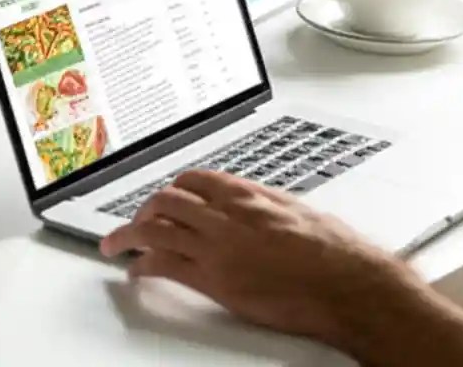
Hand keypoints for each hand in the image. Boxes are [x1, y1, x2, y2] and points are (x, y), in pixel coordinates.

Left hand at [100, 170, 408, 350]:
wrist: (348, 282)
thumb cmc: (335, 252)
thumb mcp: (296, 212)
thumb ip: (265, 208)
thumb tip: (253, 210)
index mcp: (248, 195)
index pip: (194, 180)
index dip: (172, 189)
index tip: (164, 199)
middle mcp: (227, 214)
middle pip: (167, 199)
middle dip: (145, 210)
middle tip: (135, 222)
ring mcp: (217, 245)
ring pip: (154, 228)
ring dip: (127, 235)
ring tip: (114, 245)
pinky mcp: (214, 278)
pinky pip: (163, 264)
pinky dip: (142, 266)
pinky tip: (137, 272)